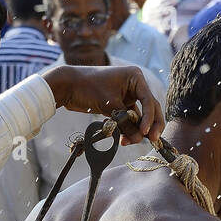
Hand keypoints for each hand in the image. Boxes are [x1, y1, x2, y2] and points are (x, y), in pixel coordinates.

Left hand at [41, 65, 163, 143]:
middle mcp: (135, 86)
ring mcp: (128, 96)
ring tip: (126, 142)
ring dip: (136, 131)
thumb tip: (140, 139)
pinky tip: (121, 138)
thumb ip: (126, 123)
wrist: (67, 85)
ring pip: (140, 117)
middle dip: (150, 125)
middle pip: (150, 109)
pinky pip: (129, 120)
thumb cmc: (88, 87)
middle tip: (152, 140)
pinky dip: (126, 129)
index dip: (149, 118)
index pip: (149, 100)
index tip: (145, 133)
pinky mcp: (120, 105)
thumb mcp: (109, 105)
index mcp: (135, 77)